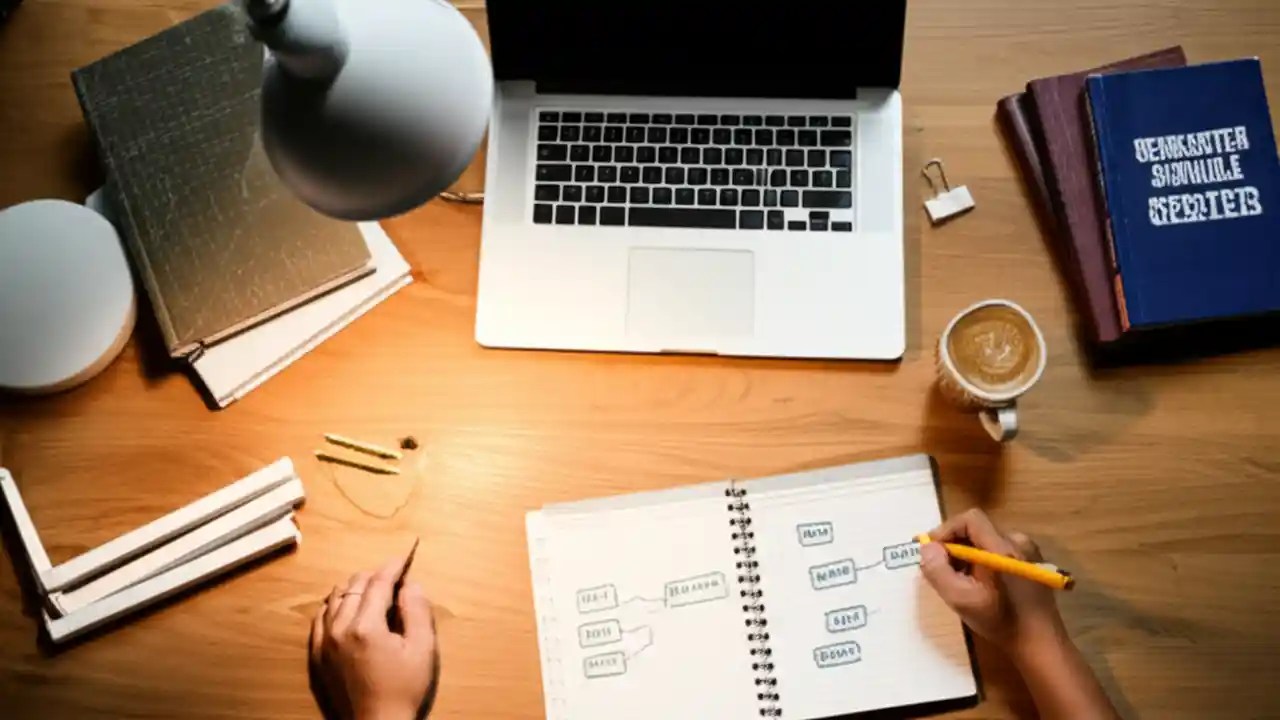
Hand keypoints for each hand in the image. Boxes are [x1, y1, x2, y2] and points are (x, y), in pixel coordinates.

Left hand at [310, 559, 437, 719]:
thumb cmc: (403, 690)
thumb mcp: (422, 650)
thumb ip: (417, 611)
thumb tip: (410, 584)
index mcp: (366, 626)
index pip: (378, 583)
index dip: (392, 568)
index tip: (402, 559)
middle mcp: (339, 629)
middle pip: (354, 586)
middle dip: (374, 576)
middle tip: (391, 577)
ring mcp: (324, 642)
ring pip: (334, 599)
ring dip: (353, 588)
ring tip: (370, 590)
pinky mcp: (316, 655)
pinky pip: (319, 619)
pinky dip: (332, 606)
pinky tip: (343, 608)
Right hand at [919, 509, 1067, 659]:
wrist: (1041, 644)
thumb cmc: (1001, 622)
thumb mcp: (961, 600)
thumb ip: (938, 571)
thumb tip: (927, 547)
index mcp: (1003, 548)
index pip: (970, 519)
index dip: (946, 530)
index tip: (932, 551)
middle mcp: (1019, 542)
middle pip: (978, 530)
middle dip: (955, 546)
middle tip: (942, 570)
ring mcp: (1029, 552)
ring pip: (988, 542)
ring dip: (969, 556)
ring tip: (960, 581)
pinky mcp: (1032, 563)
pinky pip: (1000, 552)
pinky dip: (984, 561)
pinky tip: (981, 585)